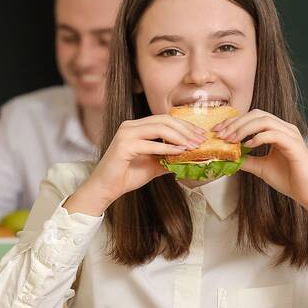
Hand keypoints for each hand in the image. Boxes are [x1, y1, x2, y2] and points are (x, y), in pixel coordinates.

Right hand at [66, 113, 205, 215]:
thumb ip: (169, 158)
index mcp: (135, 127)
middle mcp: (129, 126)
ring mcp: (125, 134)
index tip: (201, 135)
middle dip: (186, 129)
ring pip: (159, 128)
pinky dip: (167, 148)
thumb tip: (191, 156)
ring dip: (180, 137)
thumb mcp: (153, 165)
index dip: (184, 126)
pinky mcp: (123, 146)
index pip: (164, 119)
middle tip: (201, 140)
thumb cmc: (126, 176)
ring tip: (194, 146)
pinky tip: (180, 152)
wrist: (105, 189)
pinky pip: (151, 144)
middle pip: (164, 120)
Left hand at [215, 110, 307, 208]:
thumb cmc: (289, 179)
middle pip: (257, 114)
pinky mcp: (295, 145)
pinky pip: (274, 134)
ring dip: (244, 129)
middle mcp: (286, 129)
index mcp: (278, 131)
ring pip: (265, 121)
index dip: (234, 121)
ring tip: (231, 139)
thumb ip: (246, 159)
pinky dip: (259, 137)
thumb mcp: (260, 168)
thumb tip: (227, 157)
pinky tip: (247, 145)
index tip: (217, 130)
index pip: (253, 117)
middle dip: (236, 123)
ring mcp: (292, 136)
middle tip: (220, 134)